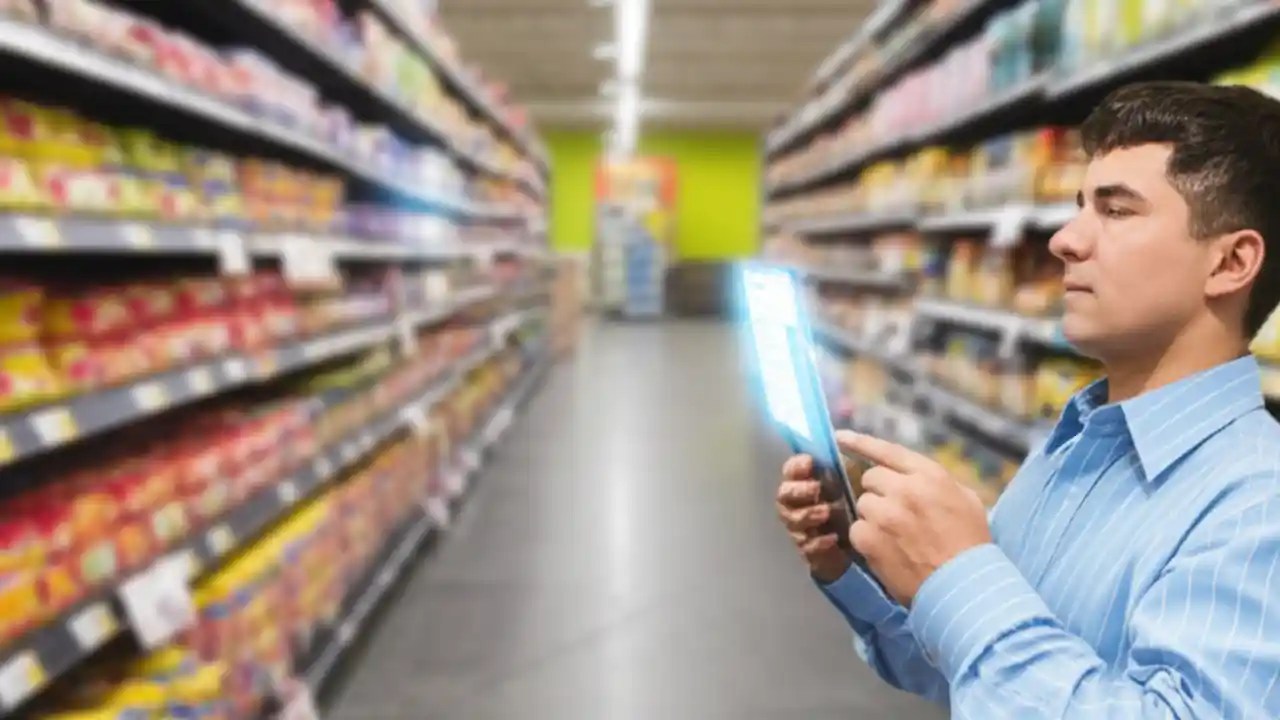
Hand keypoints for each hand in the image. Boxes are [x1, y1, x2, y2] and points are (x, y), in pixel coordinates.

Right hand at [776, 454, 851, 583]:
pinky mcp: (807, 549)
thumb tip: (841, 439)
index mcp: (804, 482)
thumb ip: (842, 463)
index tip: (809, 462)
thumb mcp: (850, 480)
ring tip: (825, 513)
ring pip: (792, 520)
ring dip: (807, 514)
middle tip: (816, 489)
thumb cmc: (851, 503)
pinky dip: (818, 542)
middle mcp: (796, 503)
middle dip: (798, 490)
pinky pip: (806, 546)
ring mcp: (798, 527)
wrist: (859, 542)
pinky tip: (832, 538)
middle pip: (784, 494)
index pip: (790, 469)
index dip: (796, 466)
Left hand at [838, 430, 991, 607]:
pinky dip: (866, 540)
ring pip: (863, 504)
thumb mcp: (966, 501)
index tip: (841, 438)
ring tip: (895, 536)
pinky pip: (856, 530)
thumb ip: (937, 483)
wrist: (963, 586)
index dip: (861, 442)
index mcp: (930, 475)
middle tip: (895, 514)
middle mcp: (904, 489)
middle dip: (879, 492)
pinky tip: (886, 551)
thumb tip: (915, 477)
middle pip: (871, 478)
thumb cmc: (971, 545)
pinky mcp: (869, 538)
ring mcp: (884, 513)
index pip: (888, 451)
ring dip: (873, 517)